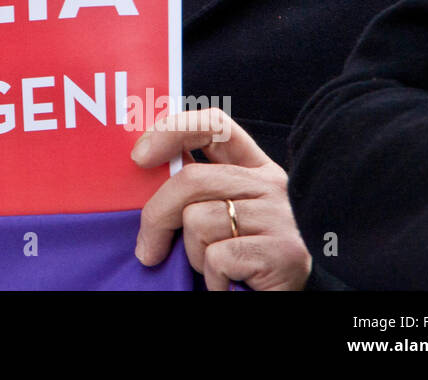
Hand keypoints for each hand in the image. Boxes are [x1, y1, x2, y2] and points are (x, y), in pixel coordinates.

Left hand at [131, 108, 310, 289]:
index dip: (173, 130)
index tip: (139, 157)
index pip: (215, 126)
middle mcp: (271, 185)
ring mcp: (279, 216)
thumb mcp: (220, 216)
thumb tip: (141, 173)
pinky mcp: (283, 252)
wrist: (288, 301)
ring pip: (198, 220)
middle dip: (157, 215)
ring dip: (192, 254)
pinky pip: (216, 256)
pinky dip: (211, 278)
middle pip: (192, 179)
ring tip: (214, 269)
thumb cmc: (243, 261)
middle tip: (147, 249)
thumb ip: (194, 193)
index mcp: (255, 168)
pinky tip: (229, 284)